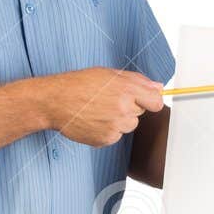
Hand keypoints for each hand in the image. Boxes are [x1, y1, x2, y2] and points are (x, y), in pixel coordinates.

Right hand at [43, 67, 163, 147]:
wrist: (55, 102)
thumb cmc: (78, 85)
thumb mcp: (108, 74)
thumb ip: (137, 80)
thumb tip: (158, 87)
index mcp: (126, 90)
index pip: (156, 102)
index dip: (151, 101)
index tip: (146, 100)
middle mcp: (123, 109)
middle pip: (140, 114)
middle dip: (129, 108)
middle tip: (108, 100)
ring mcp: (115, 127)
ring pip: (128, 126)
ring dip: (119, 120)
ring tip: (99, 111)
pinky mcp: (106, 139)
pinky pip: (115, 136)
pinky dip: (107, 130)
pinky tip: (93, 120)